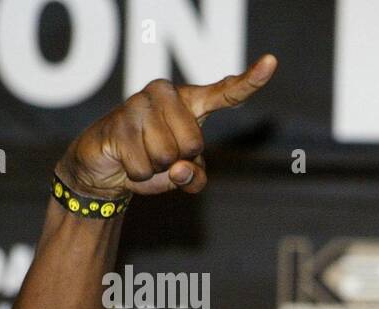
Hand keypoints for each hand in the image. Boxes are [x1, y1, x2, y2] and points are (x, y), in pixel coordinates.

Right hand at [54, 54, 277, 200]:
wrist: (107, 165)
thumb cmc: (154, 162)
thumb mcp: (185, 175)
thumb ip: (195, 176)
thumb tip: (180, 168)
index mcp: (192, 103)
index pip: (226, 92)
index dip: (250, 80)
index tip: (271, 62)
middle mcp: (167, 93)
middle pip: (193, 144)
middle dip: (178, 161)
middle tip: (161, 156)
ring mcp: (139, 102)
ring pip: (166, 156)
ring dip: (155, 168)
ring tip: (143, 155)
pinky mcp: (118, 120)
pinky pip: (142, 165)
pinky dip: (138, 174)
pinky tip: (127, 158)